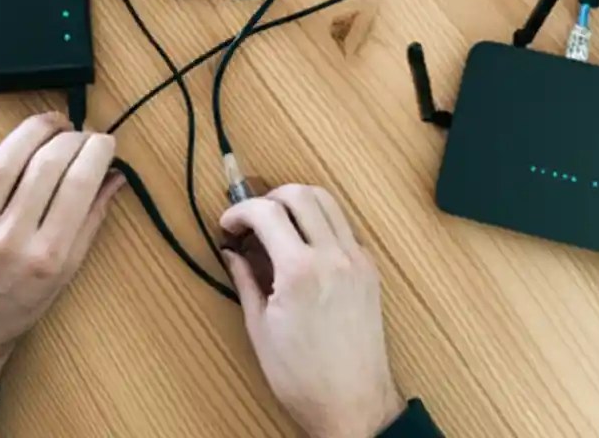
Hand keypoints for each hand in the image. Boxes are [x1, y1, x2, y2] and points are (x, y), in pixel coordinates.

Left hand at [0, 113, 124, 381]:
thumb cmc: (18, 305)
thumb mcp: (65, 272)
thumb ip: (90, 221)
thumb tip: (113, 176)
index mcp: (46, 256)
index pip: (79, 184)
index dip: (97, 151)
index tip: (104, 141)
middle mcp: (8, 239)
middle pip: (45, 164)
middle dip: (70, 137)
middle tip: (79, 133)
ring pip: (4, 159)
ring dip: (32, 131)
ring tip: (49, 125)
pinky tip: (3, 154)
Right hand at [221, 187, 403, 437]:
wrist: (353, 403)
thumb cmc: (302, 377)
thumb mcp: (260, 328)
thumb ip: (245, 280)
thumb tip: (231, 252)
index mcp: (301, 271)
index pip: (267, 212)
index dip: (240, 211)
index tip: (228, 225)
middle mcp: (334, 256)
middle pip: (301, 194)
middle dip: (269, 198)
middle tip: (251, 220)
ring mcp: (357, 260)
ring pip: (328, 202)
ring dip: (298, 204)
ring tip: (277, 227)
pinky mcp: (370, 270)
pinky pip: (344, 228)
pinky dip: (320, 224)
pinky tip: (303, 248)